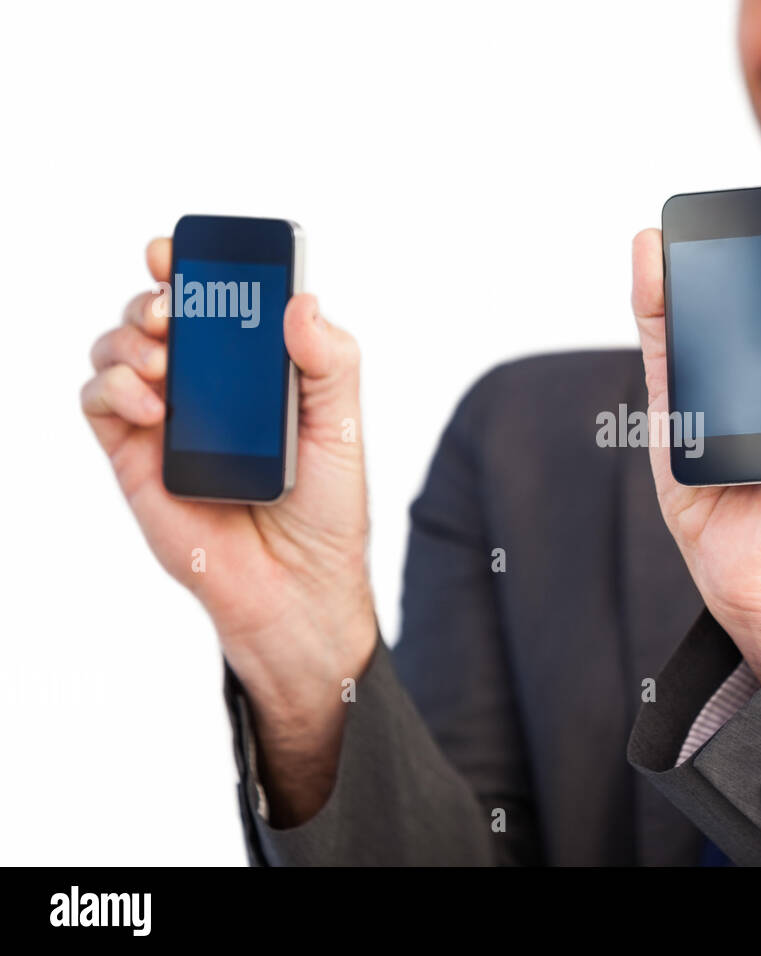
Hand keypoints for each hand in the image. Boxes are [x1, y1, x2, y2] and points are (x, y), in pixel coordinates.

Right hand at [81, 239, 375, 822]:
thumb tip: (301, 302)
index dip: (192, 264)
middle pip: (157, 310)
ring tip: (165, 363)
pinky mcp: (134, 455)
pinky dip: (114, 387)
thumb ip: (329, 364)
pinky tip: (153, 406)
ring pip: (118, 345)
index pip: (216, 300)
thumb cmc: (326, 511)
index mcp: (254, 368)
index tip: (182, 248)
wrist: (296, 589)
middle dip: (157, 294)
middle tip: (175, 308)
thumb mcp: (342, 429)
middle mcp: (205, 385)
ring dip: (131, 336)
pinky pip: (98, 400)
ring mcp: (165, 418)